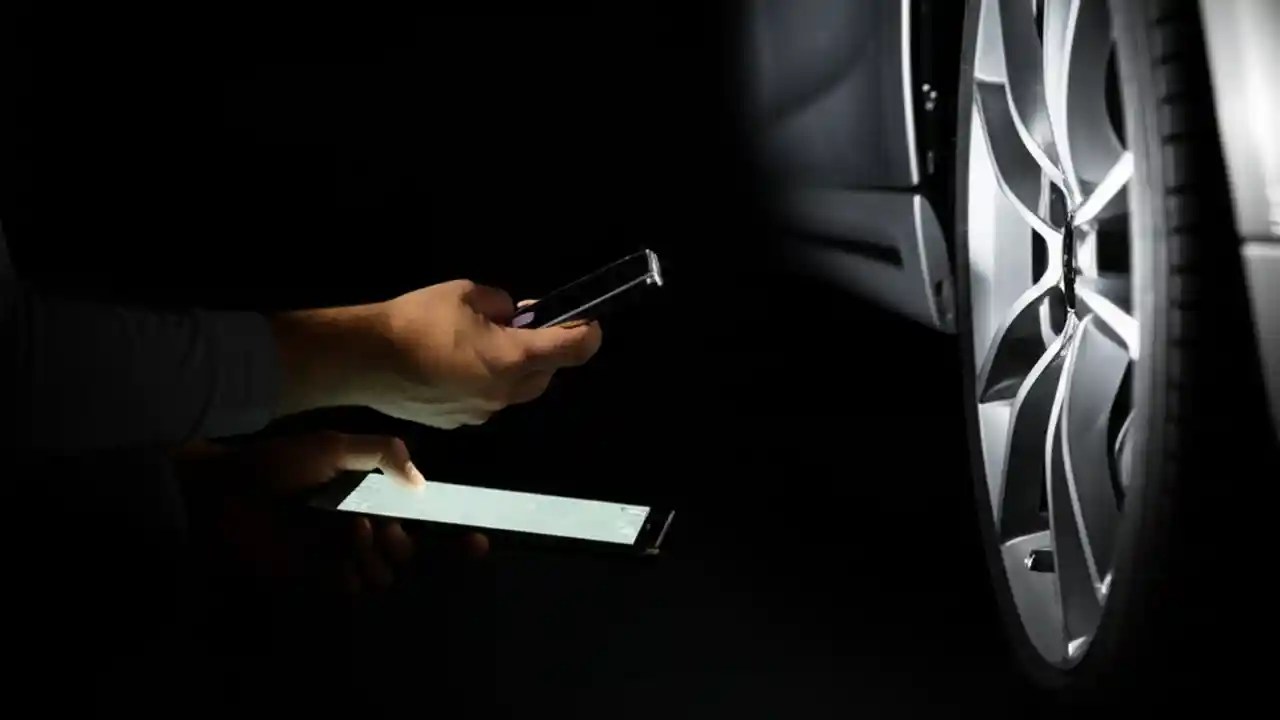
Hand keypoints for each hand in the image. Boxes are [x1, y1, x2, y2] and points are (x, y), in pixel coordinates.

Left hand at [178, 432, 487, 594]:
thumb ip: (382, 454)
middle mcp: (362, 528)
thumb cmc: (279, 465)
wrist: (228, 494)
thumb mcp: (334, 445)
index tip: (477, 539)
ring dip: (376, 555)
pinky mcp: (318, 579)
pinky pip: (355, 588)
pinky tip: (338, 551)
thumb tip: (421, 483)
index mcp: (370, 496)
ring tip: (352, 534)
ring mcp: (341, 556)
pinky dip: (354, 571)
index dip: (453, 535)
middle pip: (410, 552)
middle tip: (379, 526)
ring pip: (385, 573)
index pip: (421, 519)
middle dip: (403, 542)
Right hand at [271, 280, 602, 427]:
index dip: (587, 334)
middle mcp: (504, 393)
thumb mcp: (466, 293)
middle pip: (546, 374)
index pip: (572, 350)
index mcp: (513, 358)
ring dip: (514, 369)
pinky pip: (486, 400)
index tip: (588, 322)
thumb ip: (501, 304)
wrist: (364, 360)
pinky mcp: (457, 422)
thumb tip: (514, 314)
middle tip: (525, 327)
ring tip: (484, 344)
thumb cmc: (416, 320)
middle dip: (545, 352)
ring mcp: (481, 412)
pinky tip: (456, 365)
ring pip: (516, 391)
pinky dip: (484, 383)